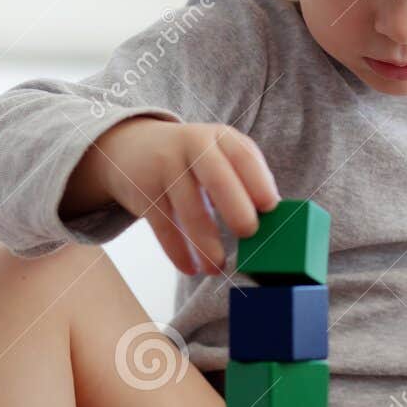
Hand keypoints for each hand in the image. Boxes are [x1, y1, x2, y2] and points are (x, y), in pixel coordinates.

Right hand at [104, 117, 279, 275]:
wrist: (133, 147)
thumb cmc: (193, 160)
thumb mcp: (218, 153)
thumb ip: (245, 178)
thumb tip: (273, 221)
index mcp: (220, 138)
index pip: (244, 156)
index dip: (259, 181)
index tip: (270, 207)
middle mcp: (193, 147)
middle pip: (217, 179)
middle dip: (237, 208)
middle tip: (249, 234)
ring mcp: (166, 168)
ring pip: (190, 210)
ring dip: (205, 244)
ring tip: (216, 268)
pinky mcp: (144, 192)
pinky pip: (164, 226)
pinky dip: (178, 252)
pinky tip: (191, 268)